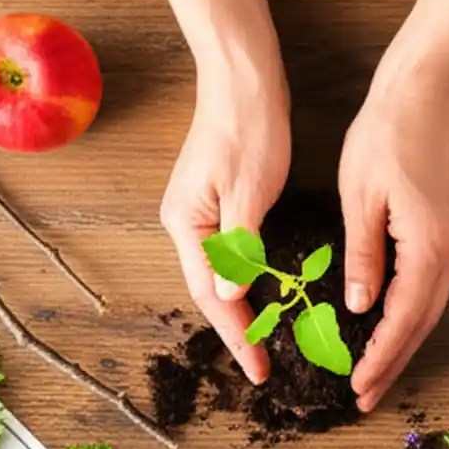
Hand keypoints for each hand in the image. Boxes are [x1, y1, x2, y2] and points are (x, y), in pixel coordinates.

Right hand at [160, 0, 289, 384]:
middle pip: (209, 292)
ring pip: (218, 276)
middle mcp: (184, 224)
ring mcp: (197, 214)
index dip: (236, 335)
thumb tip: (227, 297)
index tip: (258, 369)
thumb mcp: (248, 191)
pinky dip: (245, 282)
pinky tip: (261, 297)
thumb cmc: (247, 128)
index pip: (211, 296)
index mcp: (186, 225)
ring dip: (239, 311)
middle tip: (263, 367)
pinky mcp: (215, 204)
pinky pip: (227, 256)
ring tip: (264, 344)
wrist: (243, 79)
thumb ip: (238, 247)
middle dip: (236, 331)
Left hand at [339, 77, 448, 411]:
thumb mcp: (360, 199)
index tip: (359, 386)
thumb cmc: (387, 136)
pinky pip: (431, 284)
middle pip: (423, 322)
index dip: (381, 357)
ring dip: (403, 341)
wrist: (426, 92)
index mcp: (430, 246)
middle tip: (367, 396)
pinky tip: (390, 323)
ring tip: (376, 371)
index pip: (403, 318)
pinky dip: (410, 312)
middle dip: (395, 362)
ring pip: (430, 306)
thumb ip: (363, 257)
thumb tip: (360, 307)